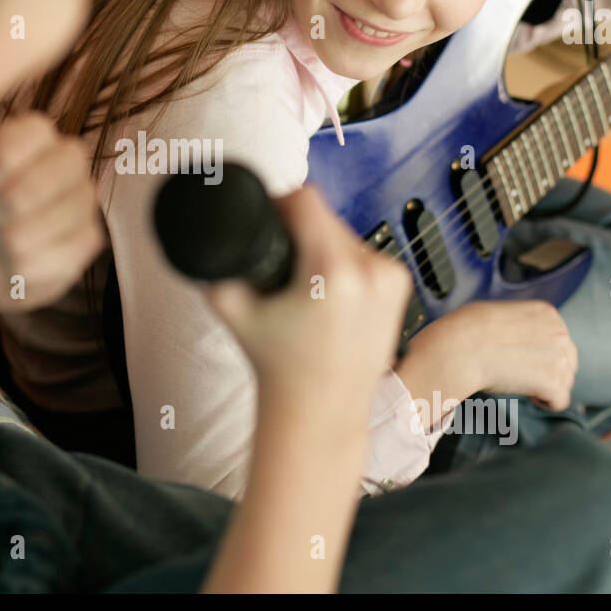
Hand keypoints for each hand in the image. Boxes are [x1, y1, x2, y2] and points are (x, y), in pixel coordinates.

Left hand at [0, 112, 104, 312]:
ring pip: (73, 208)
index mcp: (32, 135)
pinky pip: (75, 247)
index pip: (34, 131)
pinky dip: (39, 262)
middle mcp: (66, 160)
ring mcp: (82, 198)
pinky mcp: (88, 238)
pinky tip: (14, 267)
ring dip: (27, 233)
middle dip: (28, 191)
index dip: (1, 161)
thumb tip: (8, 197)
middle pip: (70, 159)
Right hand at [205, 185, 414, 420]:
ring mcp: (390, 279)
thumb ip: (215, 272)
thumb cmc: (281, 368)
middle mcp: (370, 272)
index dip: (281, 201)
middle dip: (300, 229)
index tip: (268, 214)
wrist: (322, 410)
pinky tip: (327, 291)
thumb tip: (210, 238)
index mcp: (332, 273)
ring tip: (303, 282)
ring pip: (345, 233)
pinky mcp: (399, 287)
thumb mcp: (233, 313)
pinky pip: (364, 254)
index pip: (307, 200)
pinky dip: (343, 263)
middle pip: (326, 216)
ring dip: (322, 244)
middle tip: (279, 259)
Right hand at [408, 300, 576, 410]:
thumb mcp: (500, 313)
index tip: (523, 359)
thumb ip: (521, 324)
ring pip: (565, 382)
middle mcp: (559, 333)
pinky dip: (545, 402)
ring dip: (546, 386)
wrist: (461, 347)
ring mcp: (558, 358)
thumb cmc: (467, 330)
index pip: (560, 339)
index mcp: (546, 313)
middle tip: (522, 374)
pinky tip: (528, 395)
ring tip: (520, 383)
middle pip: (568, 361)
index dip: (543, 353)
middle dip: (549, 371)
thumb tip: (520, 339)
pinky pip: (560, 401)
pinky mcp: (553, 382)